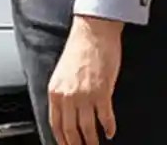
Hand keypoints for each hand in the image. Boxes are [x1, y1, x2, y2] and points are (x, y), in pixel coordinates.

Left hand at [48, 16, 121, 144]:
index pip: (55, 123)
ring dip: (92, 140)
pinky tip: (110, 132)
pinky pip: (105, 117)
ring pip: (88, 128)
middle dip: (76, 144)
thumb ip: (62, 92)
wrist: (93, 32)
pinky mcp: (102, 92)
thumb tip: (65, 111)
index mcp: (55, 90)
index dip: (61, 139)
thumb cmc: (79, 48)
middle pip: (70, 130)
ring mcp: (85, 95)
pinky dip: (109, 127)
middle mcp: (67, 95)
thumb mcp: (62, 73)